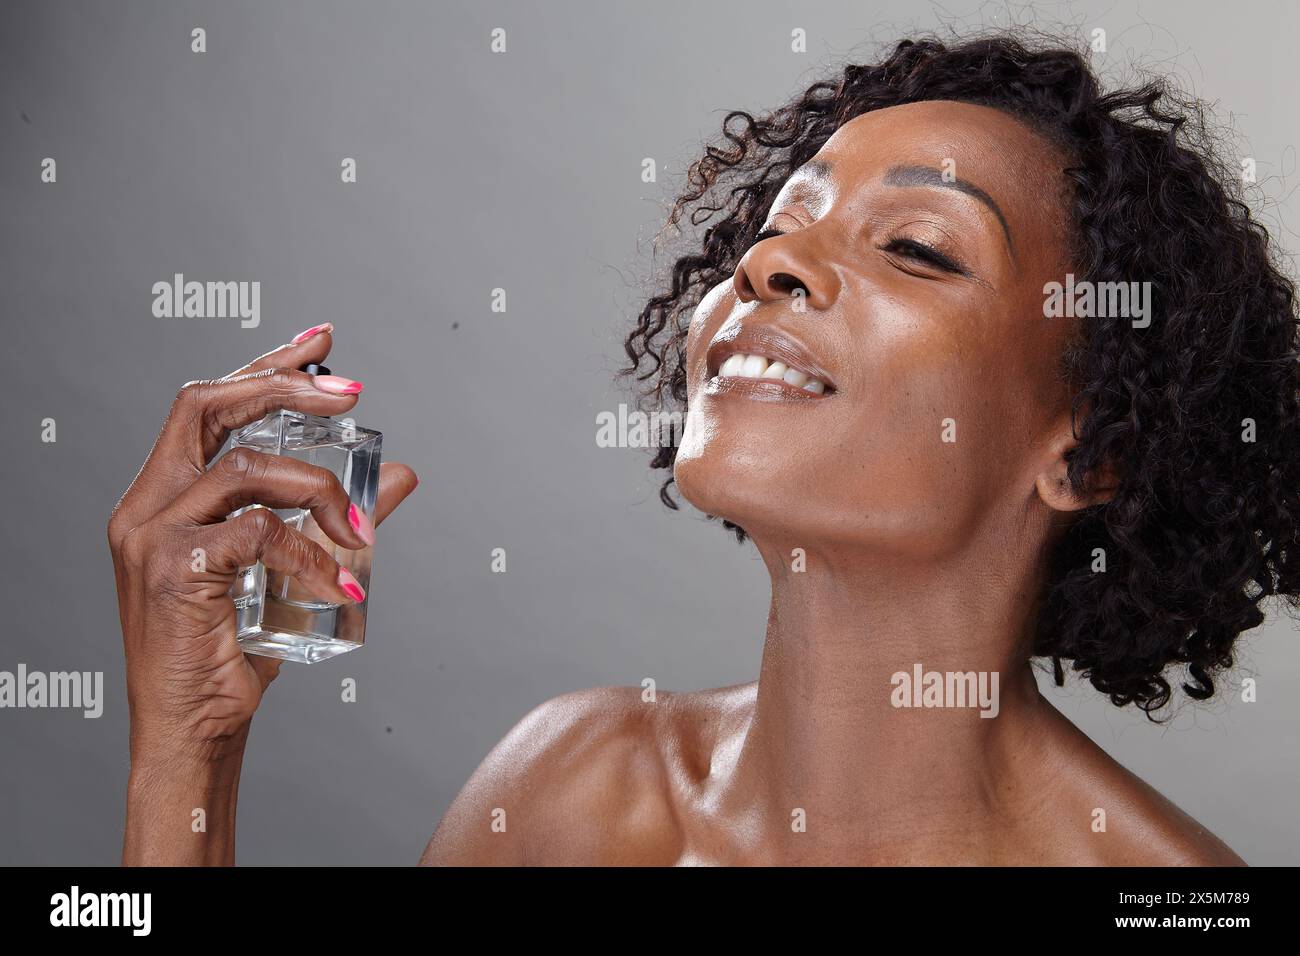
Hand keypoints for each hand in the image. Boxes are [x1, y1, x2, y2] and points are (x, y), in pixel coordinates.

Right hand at [108, 324, 418, 763]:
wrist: (196, 729)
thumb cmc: (235, 649)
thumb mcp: (295, 569)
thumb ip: (343, 518)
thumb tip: (403, 475)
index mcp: (164, 494)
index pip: (210, 404)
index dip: (268, 365)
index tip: (323, 342)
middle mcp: (146, 504)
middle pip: (207, 405)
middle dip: (285, 387)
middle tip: (352, 392)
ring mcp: (151, 535)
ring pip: (246, 469)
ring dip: (320, 490)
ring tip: (360, 529)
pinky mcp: (172, 570)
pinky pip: (258, 533)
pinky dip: (312, 552)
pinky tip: (342, 584)